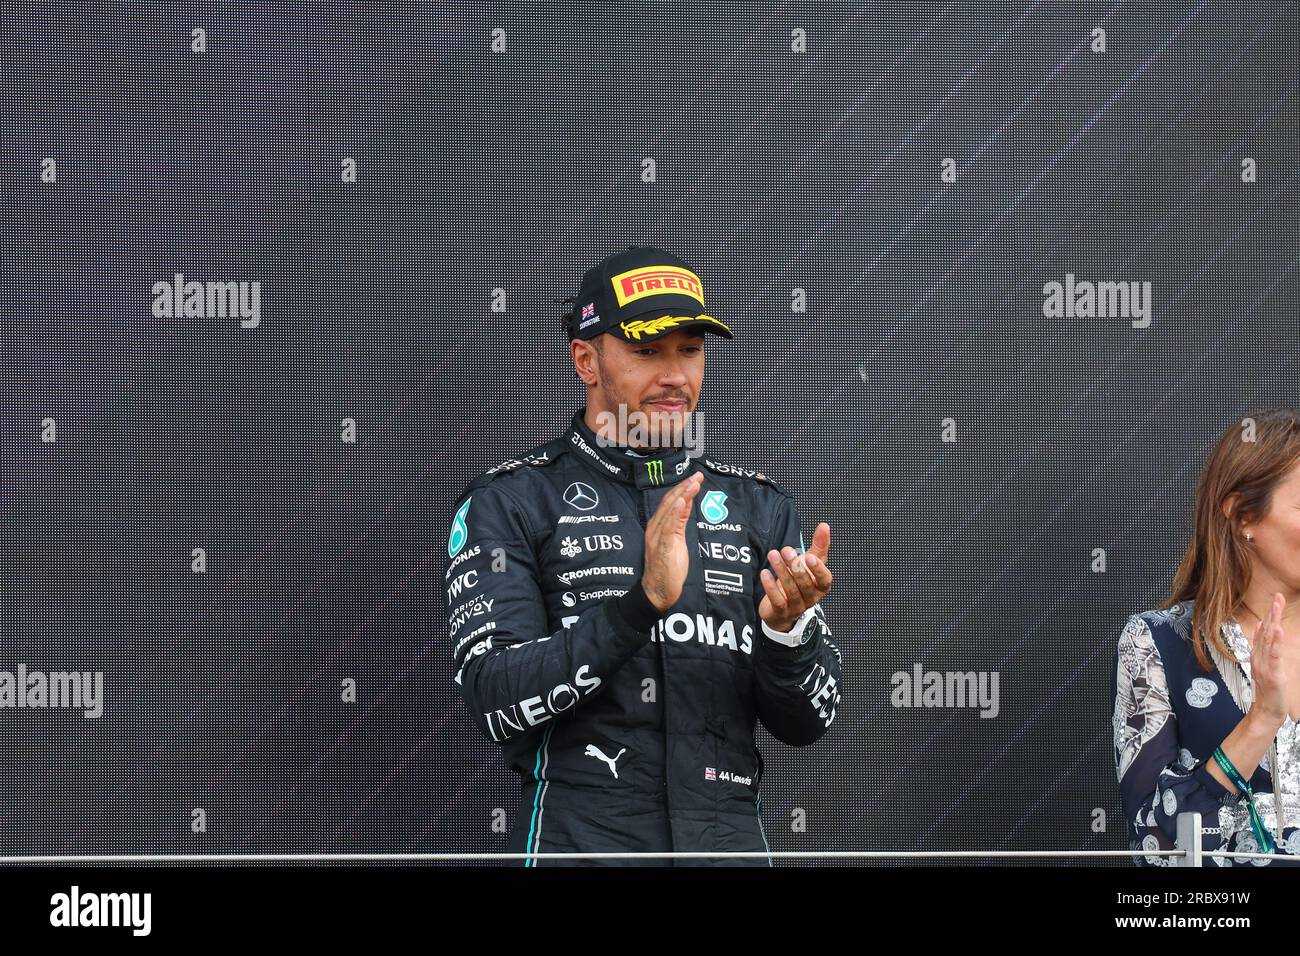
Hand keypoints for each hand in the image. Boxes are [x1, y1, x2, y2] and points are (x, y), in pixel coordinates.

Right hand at [641, 472, 703, 612]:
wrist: (657, 591)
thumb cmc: (667, 568)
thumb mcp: (677, 540)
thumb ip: (680, 522)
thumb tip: (687, 504)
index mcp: (658, 526)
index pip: (670, 502)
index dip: (682, 488)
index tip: (695, 478)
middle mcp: (655, 528)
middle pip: (669, 502)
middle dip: (684, 487)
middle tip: (698, 476)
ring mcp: (657, 537)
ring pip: (669, 511)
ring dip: (682, 495)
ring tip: (693, 483)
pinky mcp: (662, 547)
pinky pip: (668, 527)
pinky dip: (674, 513)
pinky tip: (682, 502)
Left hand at [758, 521, 832, 632]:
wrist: (783, 608)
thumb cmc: (800, 582)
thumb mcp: (810, 563)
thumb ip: (819, 545)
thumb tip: (824, 526)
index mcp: (820, 586)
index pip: (824, 580)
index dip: (818, 570)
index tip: (810, 556)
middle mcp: (810, 598)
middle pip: (805, 584)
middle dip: (796, 567)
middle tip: (786, 550)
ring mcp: (796, 606)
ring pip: (790, 590)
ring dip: (781, 571)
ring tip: (773, 555)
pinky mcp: (780, 611)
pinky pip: (777, 600)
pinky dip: (770, 586)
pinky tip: (765, 572)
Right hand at [1248, 592, 1291, 727]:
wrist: (1267, 711)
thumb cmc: (1269, 691)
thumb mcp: (1266, 667)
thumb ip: (1263, 648)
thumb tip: (1264, 630)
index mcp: (1259, 655)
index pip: (1264, 631)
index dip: (1270, 614)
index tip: (1275, 599)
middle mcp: (1260, 657)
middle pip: (1266, 631)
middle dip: (1272, 613)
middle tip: (1278, 596)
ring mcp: (1265, 664)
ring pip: (1269, 640)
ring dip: (1273, 622)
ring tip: (1277, 607)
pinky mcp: (1273, 673)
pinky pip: (1274, 656)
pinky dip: (1275, 642)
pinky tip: (1277, 631)